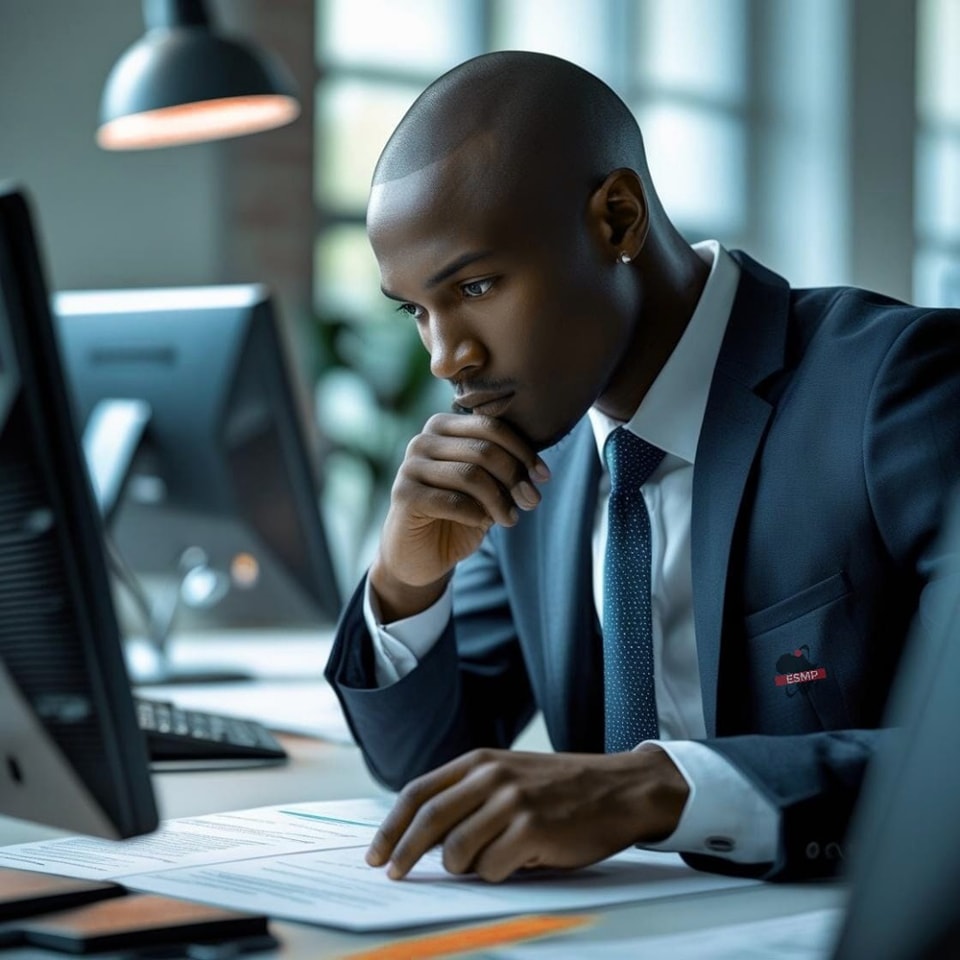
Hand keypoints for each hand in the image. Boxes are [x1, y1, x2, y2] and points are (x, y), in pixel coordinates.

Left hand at [365, 746, 688, 882]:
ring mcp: (512, 801)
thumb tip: (421, 837)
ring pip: (457, 850)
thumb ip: (468, 795)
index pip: (418, 792)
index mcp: (479, 762)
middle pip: (427, 820)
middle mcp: (491, 776)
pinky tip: (519, 861)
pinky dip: (497, 874)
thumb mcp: (509, 775)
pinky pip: (492, 868)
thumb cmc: (559, 788)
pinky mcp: (533, 829)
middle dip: (403, 853)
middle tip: (394, 875)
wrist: (617, 788)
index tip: (376, 853)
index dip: (391, 826)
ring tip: (488, 861)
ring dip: (463, 867)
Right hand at [371, 413, 549, 619]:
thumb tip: (539, 473)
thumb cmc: (458, 515)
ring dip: (499, 500)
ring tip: (510, 519)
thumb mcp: (488, 489)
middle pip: (483, 449)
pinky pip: (453, 501)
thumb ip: (507, 472)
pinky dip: (477, 514)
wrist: (421, 555)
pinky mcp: (404, 495)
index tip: (543, 476)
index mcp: (443, 428)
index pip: (491, 426)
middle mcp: (423, 440)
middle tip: (531, 501)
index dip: (523, 451)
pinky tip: (482, 523)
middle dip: (515, 477)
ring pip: (470, 474)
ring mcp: (410, 467)